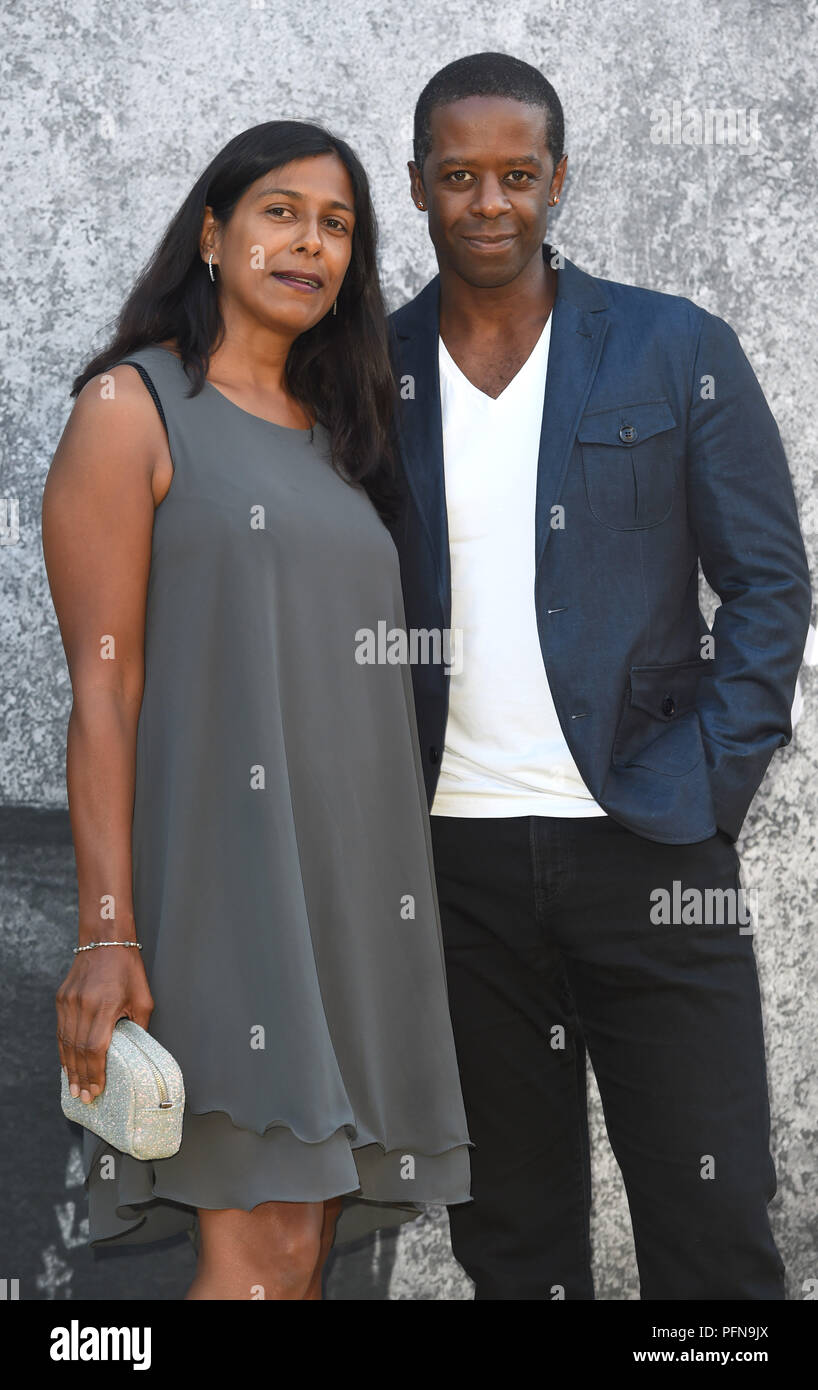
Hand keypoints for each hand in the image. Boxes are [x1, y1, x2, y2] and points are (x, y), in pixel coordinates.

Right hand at [56, 944, 153, 1103]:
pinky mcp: (62, 998)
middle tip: (84, 1096)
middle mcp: (83, 1005)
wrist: (106, 940)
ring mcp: (69, 1002)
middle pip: (78, 1050)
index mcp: (105, 1006)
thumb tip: (136, 1052)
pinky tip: (68, 1063)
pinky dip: (64, 1049)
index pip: (96, 1048)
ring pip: (65, 1042)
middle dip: (81, 1077)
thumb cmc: (128, 968)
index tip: (97, 1090)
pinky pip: (61, 1030)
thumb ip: (139, 1027)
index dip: (95, 1073)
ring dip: (70, 1067)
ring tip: (74, 1087)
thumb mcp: (143, 999)